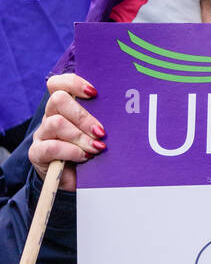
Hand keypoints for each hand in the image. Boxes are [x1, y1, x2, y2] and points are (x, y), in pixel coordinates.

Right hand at [29, 74, 103, 191]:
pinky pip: (51, 147)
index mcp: (63, 107)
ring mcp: (42, 134)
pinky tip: (84, 157)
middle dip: (83, 116)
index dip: (74, 83)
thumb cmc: (91, 150)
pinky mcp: (37, 153)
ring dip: (80, 137)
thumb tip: (120, 112)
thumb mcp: (96, 132)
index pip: (57, 84)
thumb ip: (101, 120)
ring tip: (96, 148)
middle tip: (101, 132)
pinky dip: (71, 151)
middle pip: (58, 100)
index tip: (94, 93)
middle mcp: (50, 116)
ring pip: (56, 123)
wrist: (77, 180)